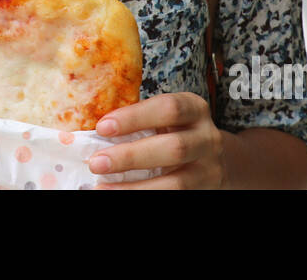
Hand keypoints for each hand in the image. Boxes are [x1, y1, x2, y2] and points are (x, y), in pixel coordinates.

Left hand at [86, 92, 226, 189]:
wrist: (215, 160)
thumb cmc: (176, 132)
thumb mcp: (165, 119)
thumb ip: (138, 124)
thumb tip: (91, 135)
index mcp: (194, 109)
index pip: (168, 109)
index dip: (134, 117)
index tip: (102, 127)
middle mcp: (207, 139)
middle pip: (174, 148)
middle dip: (131, 156)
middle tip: (96, 163)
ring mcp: (209, 170)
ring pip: (176, 184)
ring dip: (135, 188)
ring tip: (101, 188)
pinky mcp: (205, 192)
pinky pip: (175, 199)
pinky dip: (145, 198)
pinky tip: (121, 197)